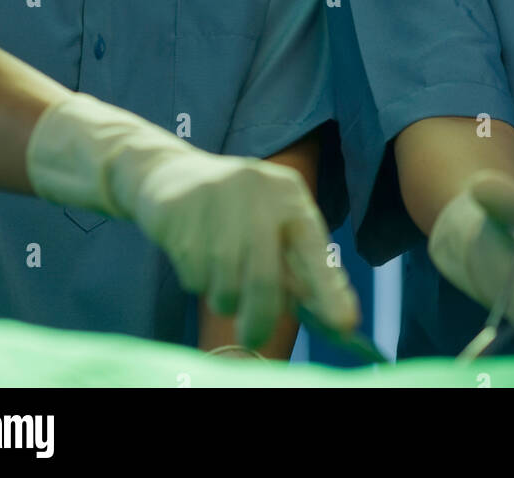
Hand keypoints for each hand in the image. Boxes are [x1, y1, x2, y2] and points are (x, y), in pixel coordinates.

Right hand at [26, 93, 359, 349]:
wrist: (169, 172)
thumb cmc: (234, 211)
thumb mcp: (270, 225)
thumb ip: (298, 266)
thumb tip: (333, 318)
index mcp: (289, 193)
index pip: (316, 248)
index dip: (329, 290)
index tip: (344, 326)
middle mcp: (258, 191)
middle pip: (265, 280)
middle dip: (260, 320)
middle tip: (254, 340)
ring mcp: (217, 201)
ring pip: (226, 286)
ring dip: (223, 298)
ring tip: (218, 272)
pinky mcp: (181, 213)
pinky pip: (194, 279)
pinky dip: (196, 281)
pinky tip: (194, 252)